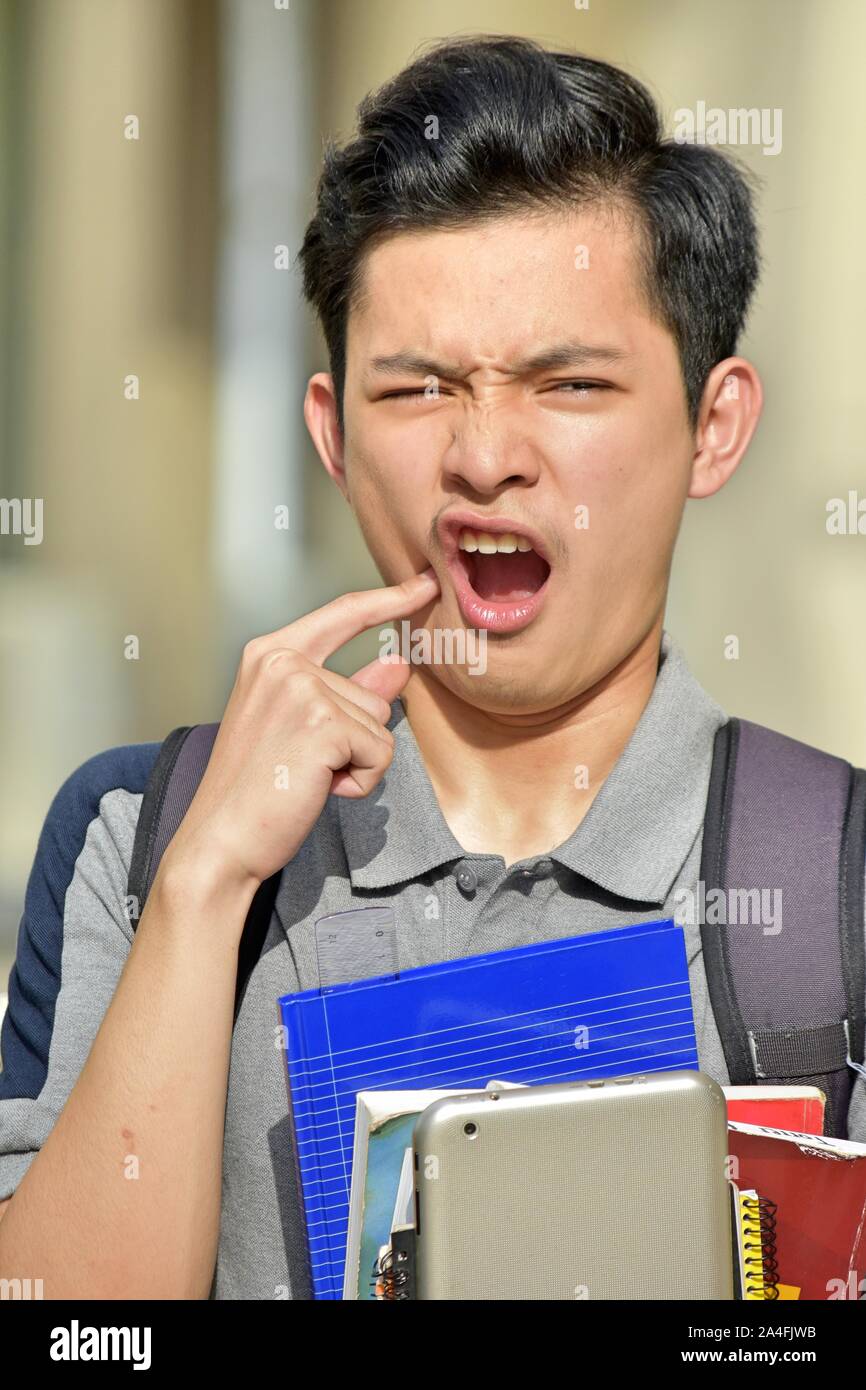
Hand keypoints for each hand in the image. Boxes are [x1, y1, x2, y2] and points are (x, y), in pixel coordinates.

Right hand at [161, 568, 439, 889]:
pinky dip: (360, 780)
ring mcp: (303, 689)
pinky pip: (380, 752)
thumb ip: (350, 690)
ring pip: (379, 725)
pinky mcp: (324, 724)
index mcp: (269, 654)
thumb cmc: (256, 789)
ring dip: (355, 762)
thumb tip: (399, 664)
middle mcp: (283, 662)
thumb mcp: (302, 727)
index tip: (425, 585)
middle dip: (353, 740)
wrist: (221, 840)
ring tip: (304, 776)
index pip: (343, 614)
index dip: (390, 599)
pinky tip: (317, 788)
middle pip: (373, 694)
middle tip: (300, 766)